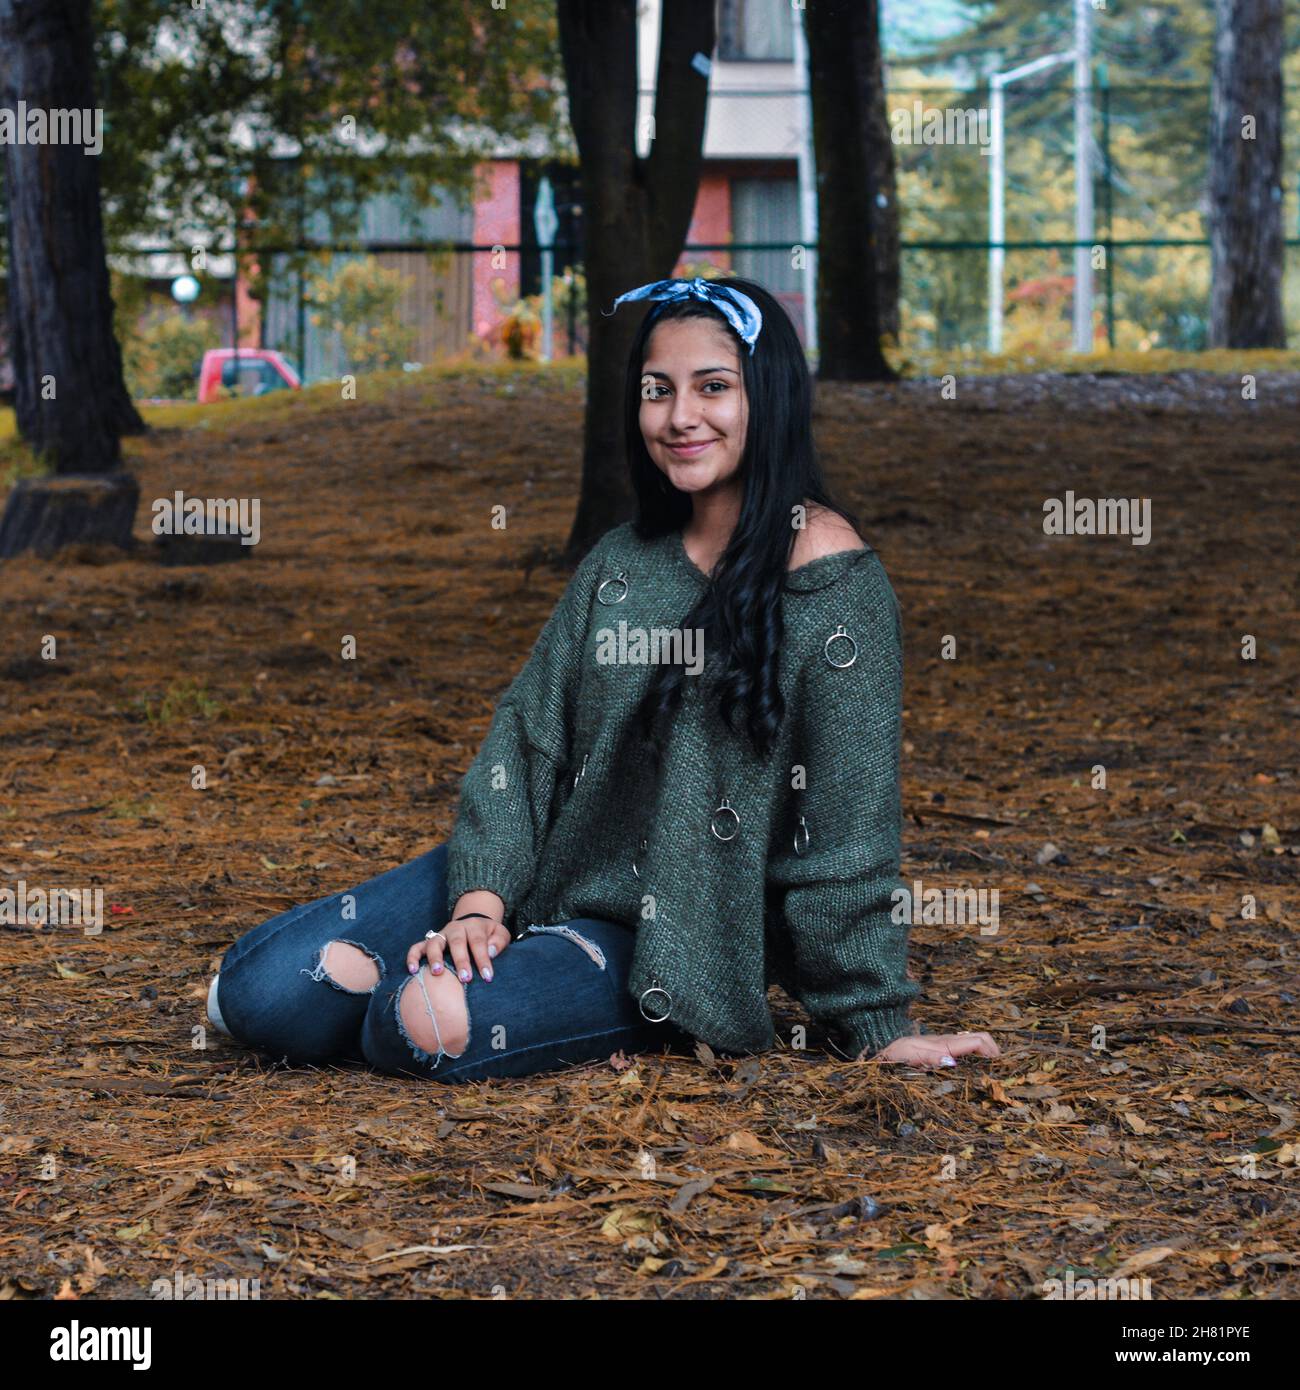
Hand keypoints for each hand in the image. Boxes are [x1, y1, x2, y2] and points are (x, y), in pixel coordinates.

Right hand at [407, 906, 510, 983]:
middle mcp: (456, 929)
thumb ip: (499, 941)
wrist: (472, 923)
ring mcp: (441, 935)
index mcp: (474, 926)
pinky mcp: (429, 941)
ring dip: (435, 957)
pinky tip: (413, 970)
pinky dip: (413, 957)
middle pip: (457, 942)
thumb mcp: (499, 933)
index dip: (483, 959)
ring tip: (437, 973)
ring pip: (434, 943)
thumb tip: (491, 952)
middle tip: (465, 979)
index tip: (487, 976)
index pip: (478, 942)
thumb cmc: (488, 935)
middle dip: (460, 961)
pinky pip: (417, 947)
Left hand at [864, 1032, 999, 1068]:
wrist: (882, 1046)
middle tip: (1007, 1072)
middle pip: (981, 1040)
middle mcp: (949, 1043)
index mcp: (946, 1044)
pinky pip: (965, 1052)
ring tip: (998, 1074)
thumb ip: (932, 1057)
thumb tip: (954, 1062)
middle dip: (996, 1052)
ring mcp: (946, 1047)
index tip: (1007, 1067)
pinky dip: (977, 1058)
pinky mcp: (941, 1052)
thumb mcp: (912, 1055)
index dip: (994, 1051)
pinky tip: (979, 1072)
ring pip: (975, 1045)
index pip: (978, 1041)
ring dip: (988, 1055)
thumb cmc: (896, 1052)